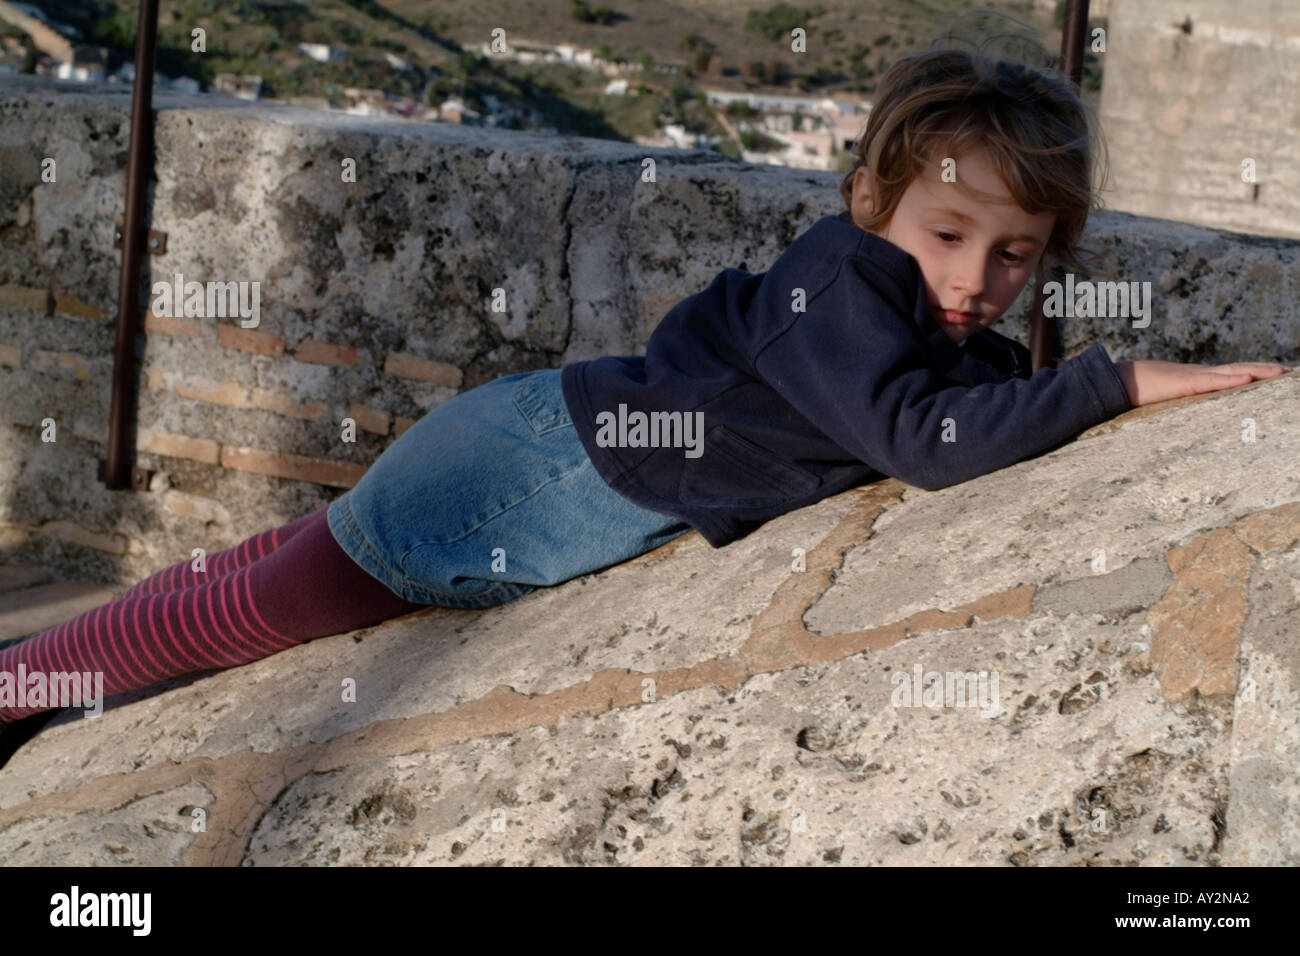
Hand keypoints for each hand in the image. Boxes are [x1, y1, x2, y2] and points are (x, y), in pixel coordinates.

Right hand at [1114, 360, 1291, 406]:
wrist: (1113, 382)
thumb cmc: (1131, 393)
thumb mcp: (1159, 400)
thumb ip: (1173, 405)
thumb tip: (1178, 421)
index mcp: (1192, 379)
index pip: (1228, 373)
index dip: (1251, 372)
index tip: (1272, 374)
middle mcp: (1197, 374)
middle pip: (1238, 368)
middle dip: (1265, 370)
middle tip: (1289, 371)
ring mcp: (1192, 376)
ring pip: (1233, 372)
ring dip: (1259, 372)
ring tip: (1282, 372)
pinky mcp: (1185, 383)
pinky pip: (1213, 381)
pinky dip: (1233, 380)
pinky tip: (1250, 379)